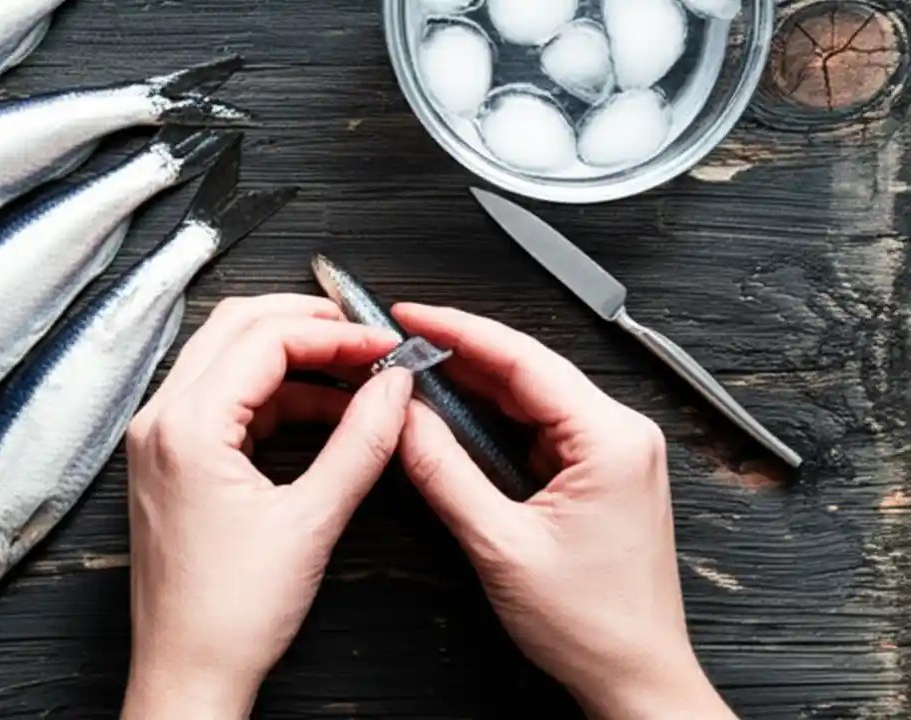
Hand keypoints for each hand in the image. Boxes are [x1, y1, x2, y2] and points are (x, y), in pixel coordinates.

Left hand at [122, 295, 412, 718]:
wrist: (188, 675)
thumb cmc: (229, 617)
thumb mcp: (313, 522)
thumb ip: (361, 443)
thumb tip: (393, 388)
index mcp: (185, 427)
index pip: (264, 338)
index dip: (334, 334)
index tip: (382, 346)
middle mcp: (160, 422)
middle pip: (236, 327)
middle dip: (308, 325)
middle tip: (367, 340)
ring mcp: (159, 440)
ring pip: (227, 358)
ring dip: (291, 357)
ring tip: (354, 376)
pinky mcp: (170, 461)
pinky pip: (223, 400)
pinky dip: (273, 395)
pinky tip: (322, 411)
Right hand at [393, 304, 733, 719]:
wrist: (635, 678)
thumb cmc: (592, 624)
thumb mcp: (499, 544)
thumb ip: (444, 472)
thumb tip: (406, 420)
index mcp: (610, 439)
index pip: (522, 360)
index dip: (457, 331)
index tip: (411, 316)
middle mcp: (620, 436)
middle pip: (526, 372)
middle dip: (459, 355)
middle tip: (400, 345)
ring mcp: (612, 454)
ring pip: (530, 400)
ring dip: (473, 389)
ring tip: (416, 377)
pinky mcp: (597, 475)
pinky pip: (537, 431)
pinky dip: (492, 423)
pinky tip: (453, 420)